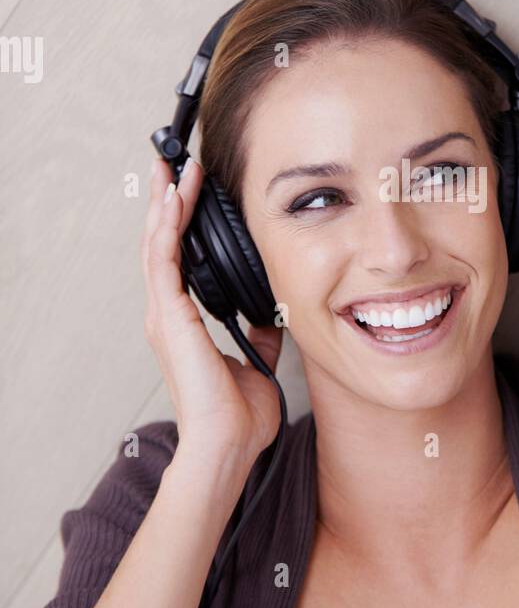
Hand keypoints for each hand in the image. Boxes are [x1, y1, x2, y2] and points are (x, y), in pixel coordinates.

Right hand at [141, 156, 282, 476]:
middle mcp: (167, 314)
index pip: (178, 257)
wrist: (227, 444)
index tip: (191, 188)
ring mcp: (164, 315)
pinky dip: (168, 226)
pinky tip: (173, 199)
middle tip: (174, 163)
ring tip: (173, 167)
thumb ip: (260, 333)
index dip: (182, 220)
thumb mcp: (258, 361)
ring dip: (166, 202)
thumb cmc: (236, 416)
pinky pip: (164, 259)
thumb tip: (272, 314)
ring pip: (158, 243)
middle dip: (167, 200)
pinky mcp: (169, 317)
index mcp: (184, 321)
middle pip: (161, 242)